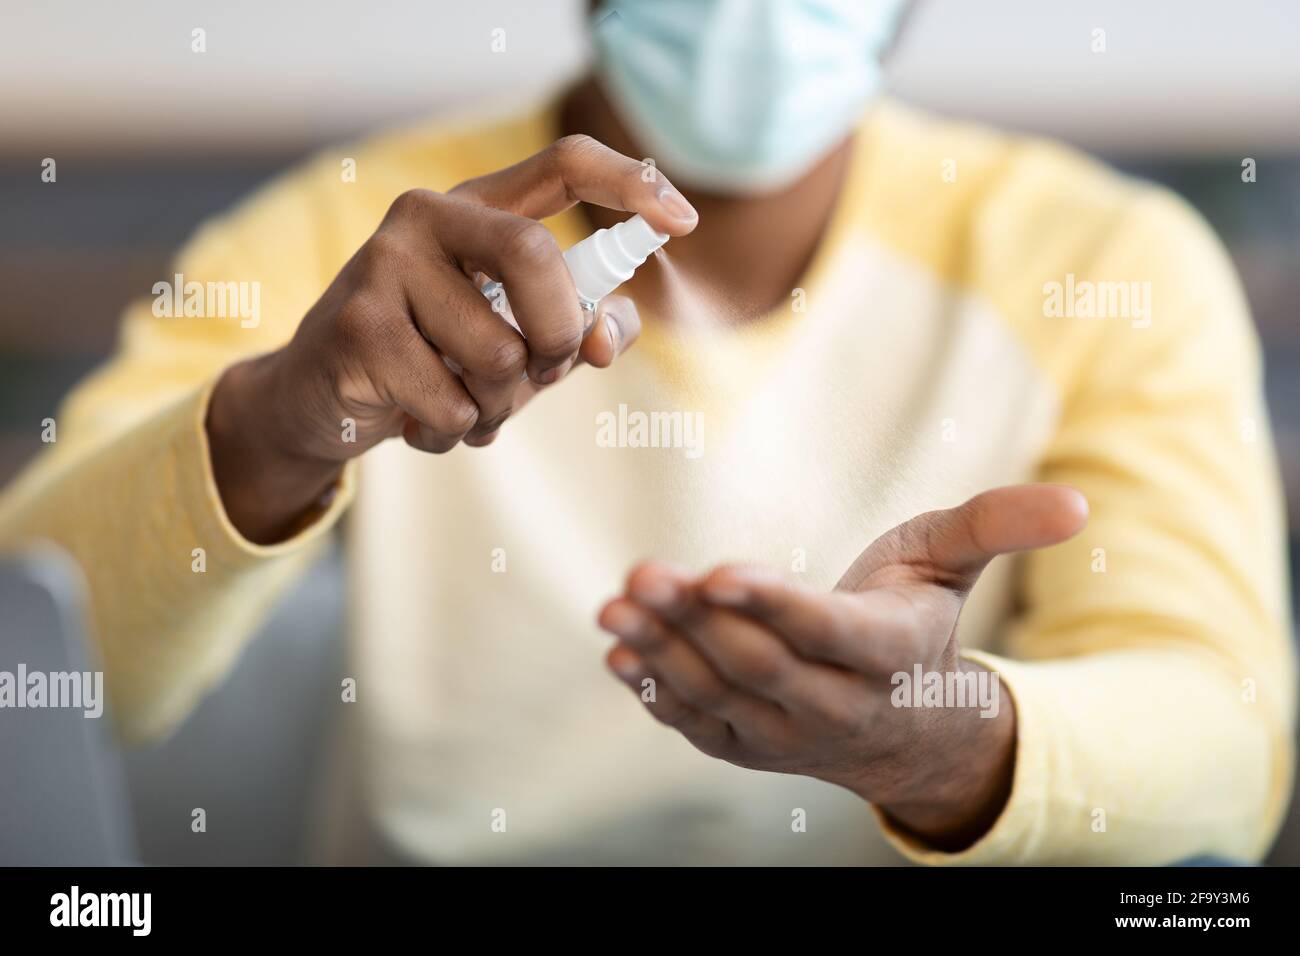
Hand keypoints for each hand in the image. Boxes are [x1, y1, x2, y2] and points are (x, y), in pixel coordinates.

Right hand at [207, 135, 698, 541]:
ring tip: (467, 404)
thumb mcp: (517, 339)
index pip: (564, 164)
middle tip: (542, 370)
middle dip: (558, 334)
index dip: (631, 185)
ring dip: (500, 406)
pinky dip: (454, 432)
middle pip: (535, 257)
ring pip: (498, 352)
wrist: (319, 398)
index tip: (683, 223)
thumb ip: (577, 330)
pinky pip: (452, 404)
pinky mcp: (356, 327)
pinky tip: (422, 421)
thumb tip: (604, 338)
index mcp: (479, 207)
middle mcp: (427, 217)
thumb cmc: (436, 359)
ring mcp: (384, 266)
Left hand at [598, 484, 1087, 849]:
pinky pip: (696, 724)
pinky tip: (616, 651)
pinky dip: (654, 690)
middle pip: (760, 667)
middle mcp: (837, 707)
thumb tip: (1079, 505)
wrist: (906, 727)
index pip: (826, 634)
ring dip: (661, 652)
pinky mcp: (746, 746)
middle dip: (697, 624)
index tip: (718, 571)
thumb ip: (997, 525)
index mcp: (888, 655)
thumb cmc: (921, 623)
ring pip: (718, 698)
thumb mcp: (953, 564)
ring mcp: (786, 736)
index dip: (773, 606)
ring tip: (614, 606)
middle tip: (641, 576)